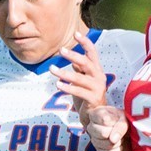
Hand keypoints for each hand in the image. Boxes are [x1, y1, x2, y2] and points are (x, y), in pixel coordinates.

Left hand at [55, 31, 128, 150]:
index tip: (76, 33)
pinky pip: (79, 92)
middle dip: (73, 55)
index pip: (92, 52)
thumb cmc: (87, 96)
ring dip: (64, 73)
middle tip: (60, 50)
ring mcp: (97, 88)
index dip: (85, 42)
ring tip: (52, 69)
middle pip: (86, 62)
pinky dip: (68, 88)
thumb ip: (79, 69)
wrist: (96, 117)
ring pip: (80, 78)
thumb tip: (72, 58)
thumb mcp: (83, 80)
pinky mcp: (93, 99)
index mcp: (96, 70)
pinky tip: (57, 85)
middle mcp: (98, 76)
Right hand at [82, 105, 127, 150]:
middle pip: (103, 133)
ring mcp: (94, 140)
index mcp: (95, 114)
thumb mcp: (124, 117)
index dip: (114, 122)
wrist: (127, 130)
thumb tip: (112, 139)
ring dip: (118, 141)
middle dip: (116, 132)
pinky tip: (118, 144)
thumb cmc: (123, 120)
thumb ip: (120, 126)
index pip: (104, 120)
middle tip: (119, 130)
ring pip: (107, 145)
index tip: (117, 120)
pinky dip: (118, 150)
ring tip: (119, 136)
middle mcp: (91, 127)